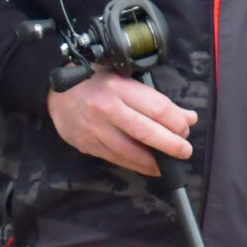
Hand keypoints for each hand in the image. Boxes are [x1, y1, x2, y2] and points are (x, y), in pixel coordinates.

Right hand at [48, 69, 195, 176]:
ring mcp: (95, 129)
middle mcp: (106, 108)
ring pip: (129, 151)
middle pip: (145, 131)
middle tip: (185, 151)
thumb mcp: (127, 79)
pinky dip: (136, 165)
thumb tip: (189, 117)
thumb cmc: (98, 80)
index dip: (175, 122)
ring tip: (169, 163)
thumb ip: (157, 99)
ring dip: (154, 161)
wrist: (58, 92)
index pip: (156, 107)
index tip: (186, 128)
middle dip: (170, 144)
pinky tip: (150, 167)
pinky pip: (116, 159)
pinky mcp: (87, 145)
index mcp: (119, 87)